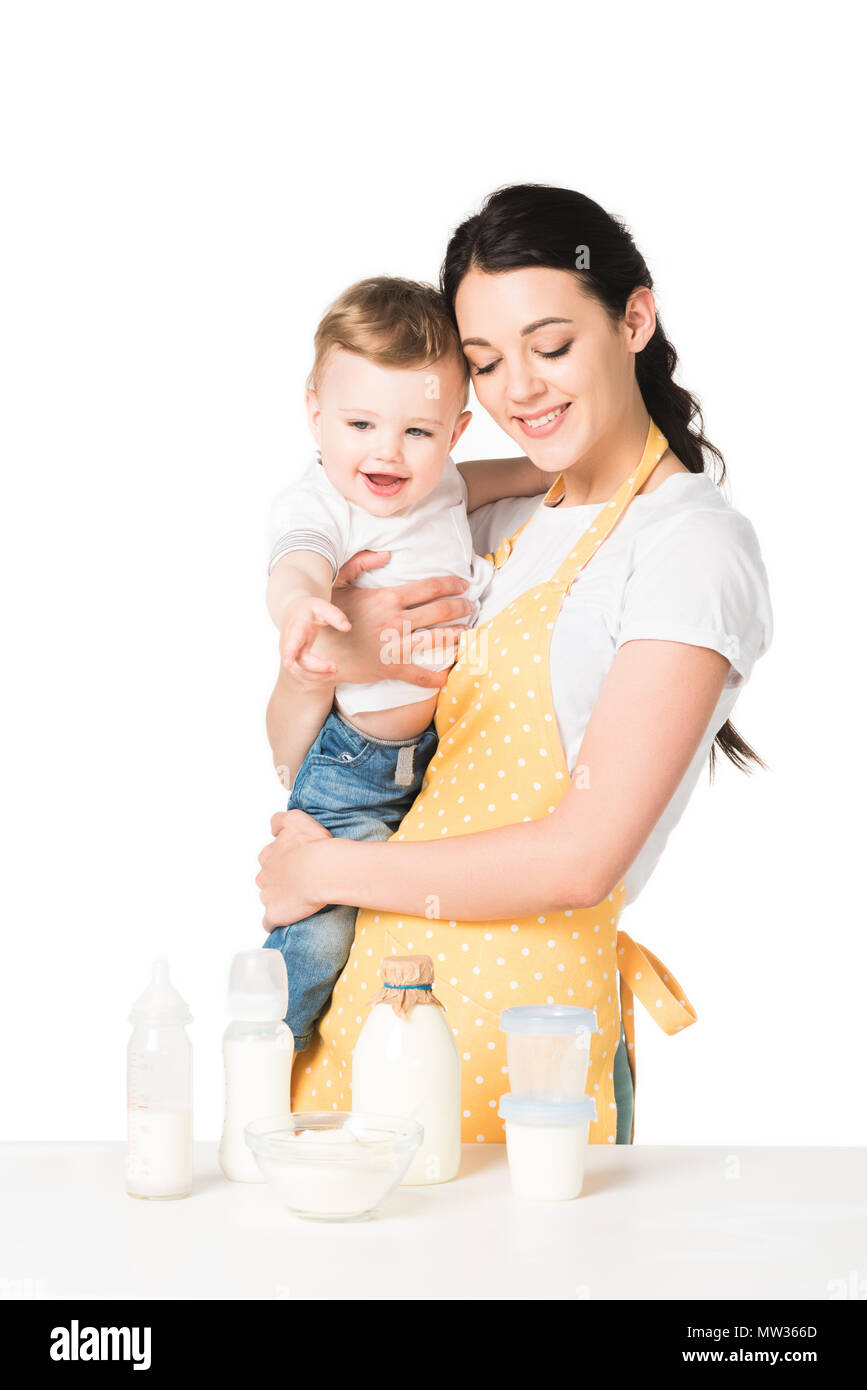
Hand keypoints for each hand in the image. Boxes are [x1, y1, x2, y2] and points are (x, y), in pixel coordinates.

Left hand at [256, 809, 331, 929]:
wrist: (323, 870)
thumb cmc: (314, 846)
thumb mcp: (297, 819)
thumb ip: (281, 820)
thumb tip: (273, 827)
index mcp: (270, 854)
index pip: (268, 857)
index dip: (280, 861)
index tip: (293, 863)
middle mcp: (265, 874)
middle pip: (265, 878)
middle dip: (277, 880)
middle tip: (297, 881)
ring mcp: (268, 896)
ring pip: (267, 898)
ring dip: (278, 899)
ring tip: (296, 900)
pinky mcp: (275, 914)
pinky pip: (269, 922)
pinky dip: (274, 921)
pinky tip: (285, 920)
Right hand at [279, 594, 351, 683]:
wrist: (292, 612)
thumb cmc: (309, 609)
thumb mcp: (322, 606)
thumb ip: (335, 615)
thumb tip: (347, 628)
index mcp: (296, 627)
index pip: (291, 641)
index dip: (289, 652)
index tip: (287, 663)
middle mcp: (288, 642)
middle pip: (299, 660)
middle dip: (317, 666)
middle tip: (336, 667)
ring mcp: (289, 653)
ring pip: (299, 671)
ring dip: (317, 675)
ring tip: (335, 670)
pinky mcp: (293, 659)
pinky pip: (301, 673)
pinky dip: (315, 676)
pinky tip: (329, 672)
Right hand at [322, 549, 473, 685]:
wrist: (316, 652)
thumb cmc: (329, 617)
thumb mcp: (339, 583)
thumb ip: (361, 564)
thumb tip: (387, 554)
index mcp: (386, 598)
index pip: (428, 587)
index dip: (451, 584)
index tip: (464, 583)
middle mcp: (394, 620)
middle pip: (439, 611)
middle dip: (461, 607)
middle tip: (471, 605)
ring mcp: (393, 645)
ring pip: (436, 638)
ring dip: (457, 635)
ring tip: (468, 631)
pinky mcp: (389, 668)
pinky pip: (419, 674)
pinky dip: (436, 676)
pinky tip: (449, 673)